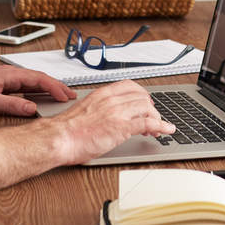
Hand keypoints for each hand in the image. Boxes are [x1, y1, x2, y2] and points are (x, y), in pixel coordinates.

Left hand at [0, 65, 76, 116]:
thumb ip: (12, 105)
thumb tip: (32, 109)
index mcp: (10, 75)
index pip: (39, 79)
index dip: (55, 87)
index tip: (66, 96)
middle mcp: (10, 75)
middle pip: (40, 79)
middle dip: (57, 86)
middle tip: (72, 96)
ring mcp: (7, 79)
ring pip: (34, 82)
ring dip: (49, 89)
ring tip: (62, 96)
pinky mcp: (3, 85)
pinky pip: (25, 87)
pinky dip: (38, 91)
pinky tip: (41, 98)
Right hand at [46, 81, 174, 163]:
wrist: (58, 138)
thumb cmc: (66, 130)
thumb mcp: (84, 110)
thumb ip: (97, 109)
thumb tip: (104, 117)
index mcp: (102, 94)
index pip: (129, 86)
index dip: (141, 95)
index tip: (144, 102)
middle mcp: (112, 99)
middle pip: (142, 96)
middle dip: (150, 107)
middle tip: (152, 118)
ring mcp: (118, 112)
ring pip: (148, 108)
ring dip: (156, 118)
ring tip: (156, 128)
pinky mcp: (122, 127)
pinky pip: (149, 123)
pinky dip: (162, 126)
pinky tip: (166, 130)